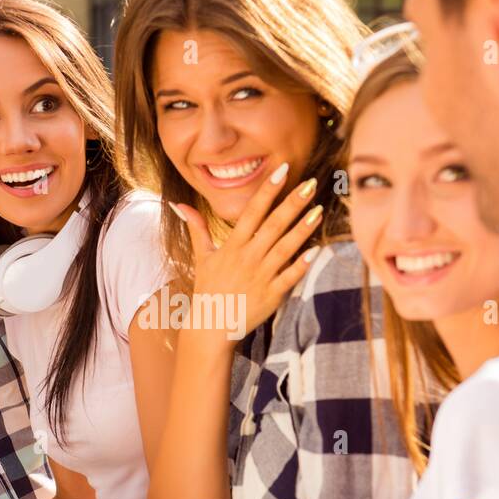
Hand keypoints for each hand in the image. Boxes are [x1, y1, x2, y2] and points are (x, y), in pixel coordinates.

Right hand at [175, 161, 321, 342]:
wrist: (210, 327)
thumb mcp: (202, 257)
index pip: (252, 211)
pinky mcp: (271, 295)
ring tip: (319, 211)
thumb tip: (180, 204)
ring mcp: (260, 276)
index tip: (283, 171)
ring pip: (285, 248)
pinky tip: (316, 251)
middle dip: (292, 204)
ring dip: (302, 229)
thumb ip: (197, 228)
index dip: (267, 190)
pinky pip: (289, 278)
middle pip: (273, 225)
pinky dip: (301, 265)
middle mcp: (248, 258)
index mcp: (233, 246)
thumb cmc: (208, 290)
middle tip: (311, 184)